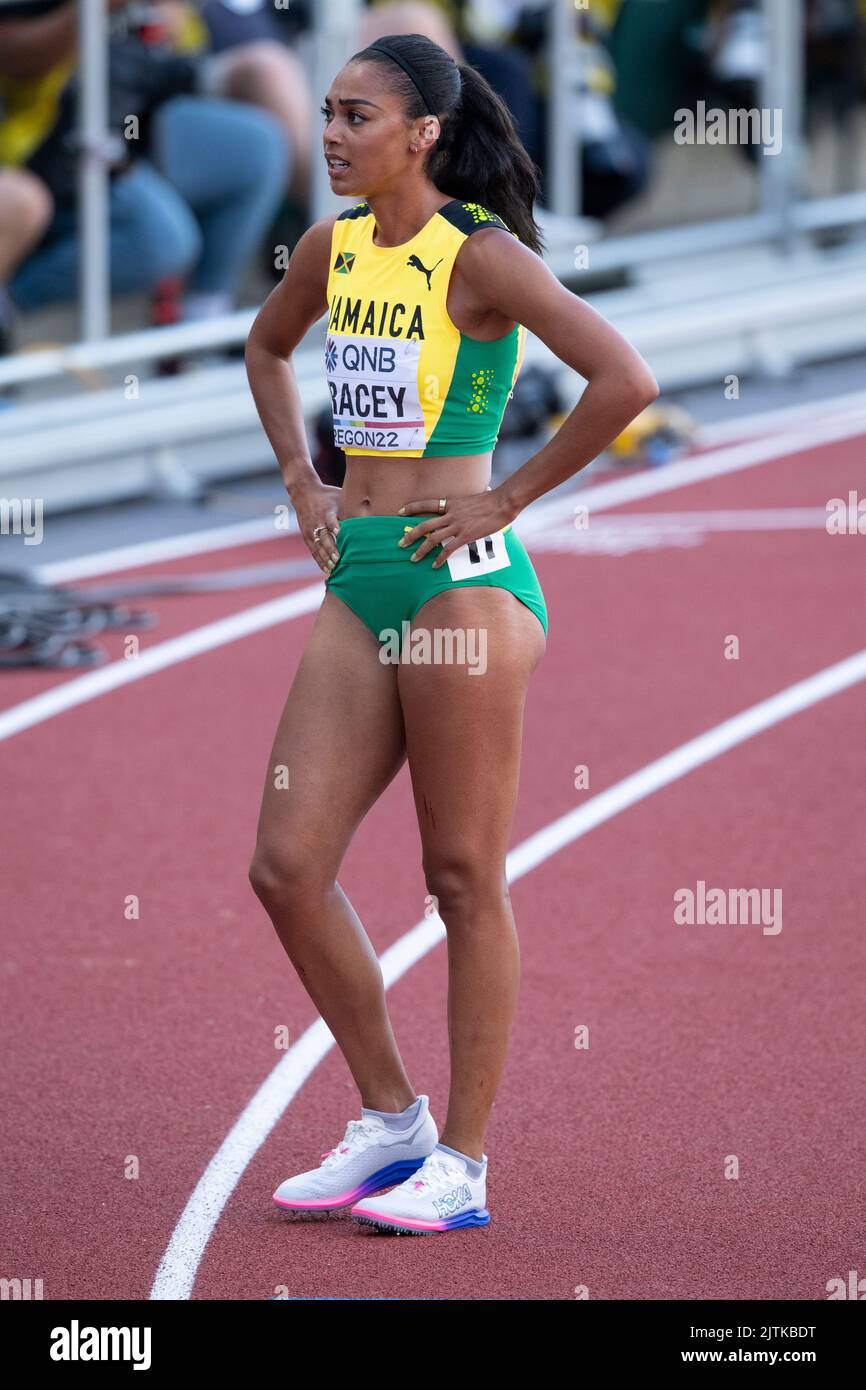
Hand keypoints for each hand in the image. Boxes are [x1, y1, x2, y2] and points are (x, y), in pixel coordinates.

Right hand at [290, 480, 341, 574]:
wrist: (304, 493)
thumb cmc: (328, 496)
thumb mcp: (339, 497)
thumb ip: (350, 508)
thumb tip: (371, 516)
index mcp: (327, 512)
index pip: (331, 521)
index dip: (335, 527)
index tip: (341, 535)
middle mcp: (317, 522)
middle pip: (324, 537)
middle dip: (331, 549)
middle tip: (338, 559)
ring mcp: (310, 530)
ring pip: (318, 546)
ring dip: (325, 558)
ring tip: (333, 568)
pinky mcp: (306, 536)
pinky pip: (313, 550)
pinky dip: (320, 561)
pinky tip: (326, 570)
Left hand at [396, 489, 514, 568]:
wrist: (503, 502)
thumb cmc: (492, 500)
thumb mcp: (472, 498)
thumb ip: (464, 504)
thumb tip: (466, 505)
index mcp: (451, 503)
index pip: (426, 504)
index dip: (411, 508)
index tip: (399, 512)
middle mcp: (451, 514)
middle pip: (424, 525)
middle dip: (410, 535)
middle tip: (400, 543)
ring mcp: (457, 525)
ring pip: (433, 539)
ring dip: (421, 550)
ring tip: (413, 559)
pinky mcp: (466, 536)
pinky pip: (449, 549)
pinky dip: (440, 558)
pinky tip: (435, 565)